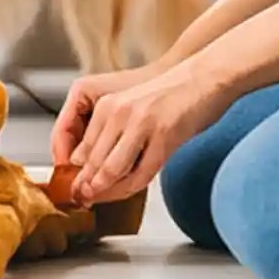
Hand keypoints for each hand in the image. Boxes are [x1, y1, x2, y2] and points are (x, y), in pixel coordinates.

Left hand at [69, 62, 233, 204]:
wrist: (205, 77)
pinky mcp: (164, 136)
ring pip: (112, 169)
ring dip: (104, 190)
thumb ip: (112, 132)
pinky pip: (142, 173)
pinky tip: (126, 192)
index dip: (74, 172)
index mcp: (108, 105)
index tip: (74, 187)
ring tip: (98, 200)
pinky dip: (131, 188)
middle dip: (85, 185)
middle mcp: (119, 113)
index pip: (81, 148)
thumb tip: (89, 165)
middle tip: (81, 199)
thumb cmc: (170, 94)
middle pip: (93, 161)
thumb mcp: (131, 106)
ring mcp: (141, 124)